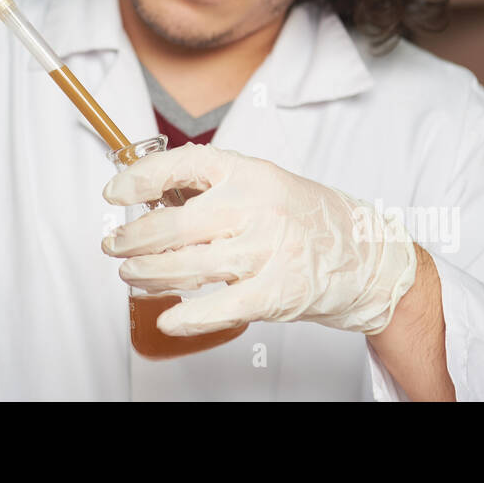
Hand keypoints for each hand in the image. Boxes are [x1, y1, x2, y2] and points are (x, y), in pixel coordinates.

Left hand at [101, 142, 417, 335]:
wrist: (369, 256)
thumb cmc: (308, 219)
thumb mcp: (265, 184)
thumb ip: (216, 189)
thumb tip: (151, 197)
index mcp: (250, 172)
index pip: (183, 164)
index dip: (140, 178)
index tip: (115, 192)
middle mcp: (257, 207)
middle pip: (174, 225)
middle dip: (133, 239)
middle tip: (114, 245)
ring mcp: (267, 250)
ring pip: (188, 266)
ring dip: (149, 274)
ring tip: (131, 275)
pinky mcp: (276, 292)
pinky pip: (219, 308)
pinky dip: (186, 317)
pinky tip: (166, 318)